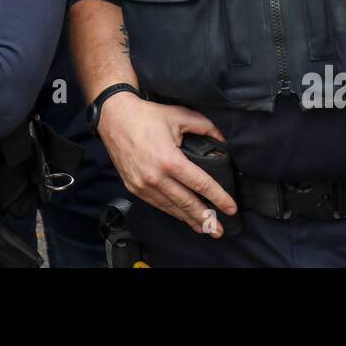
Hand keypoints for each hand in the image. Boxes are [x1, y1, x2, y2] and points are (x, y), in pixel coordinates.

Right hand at [97, 93, 235, 237]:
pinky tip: (182, 216)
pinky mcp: (134, 187)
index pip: (200, 184)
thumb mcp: (179, 115)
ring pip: (171, 207)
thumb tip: (222, 139)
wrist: (113, 118)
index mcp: (169, 160)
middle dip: (206, 219)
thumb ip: (205, 126)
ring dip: (189, 220)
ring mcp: (143, 185)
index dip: (218, 197)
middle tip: (220, 230)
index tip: (231, 207)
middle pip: (187, 203)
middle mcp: (155, 177)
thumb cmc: (145, 116)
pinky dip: (172, 212)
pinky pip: (157, 204)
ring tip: (205, 229)